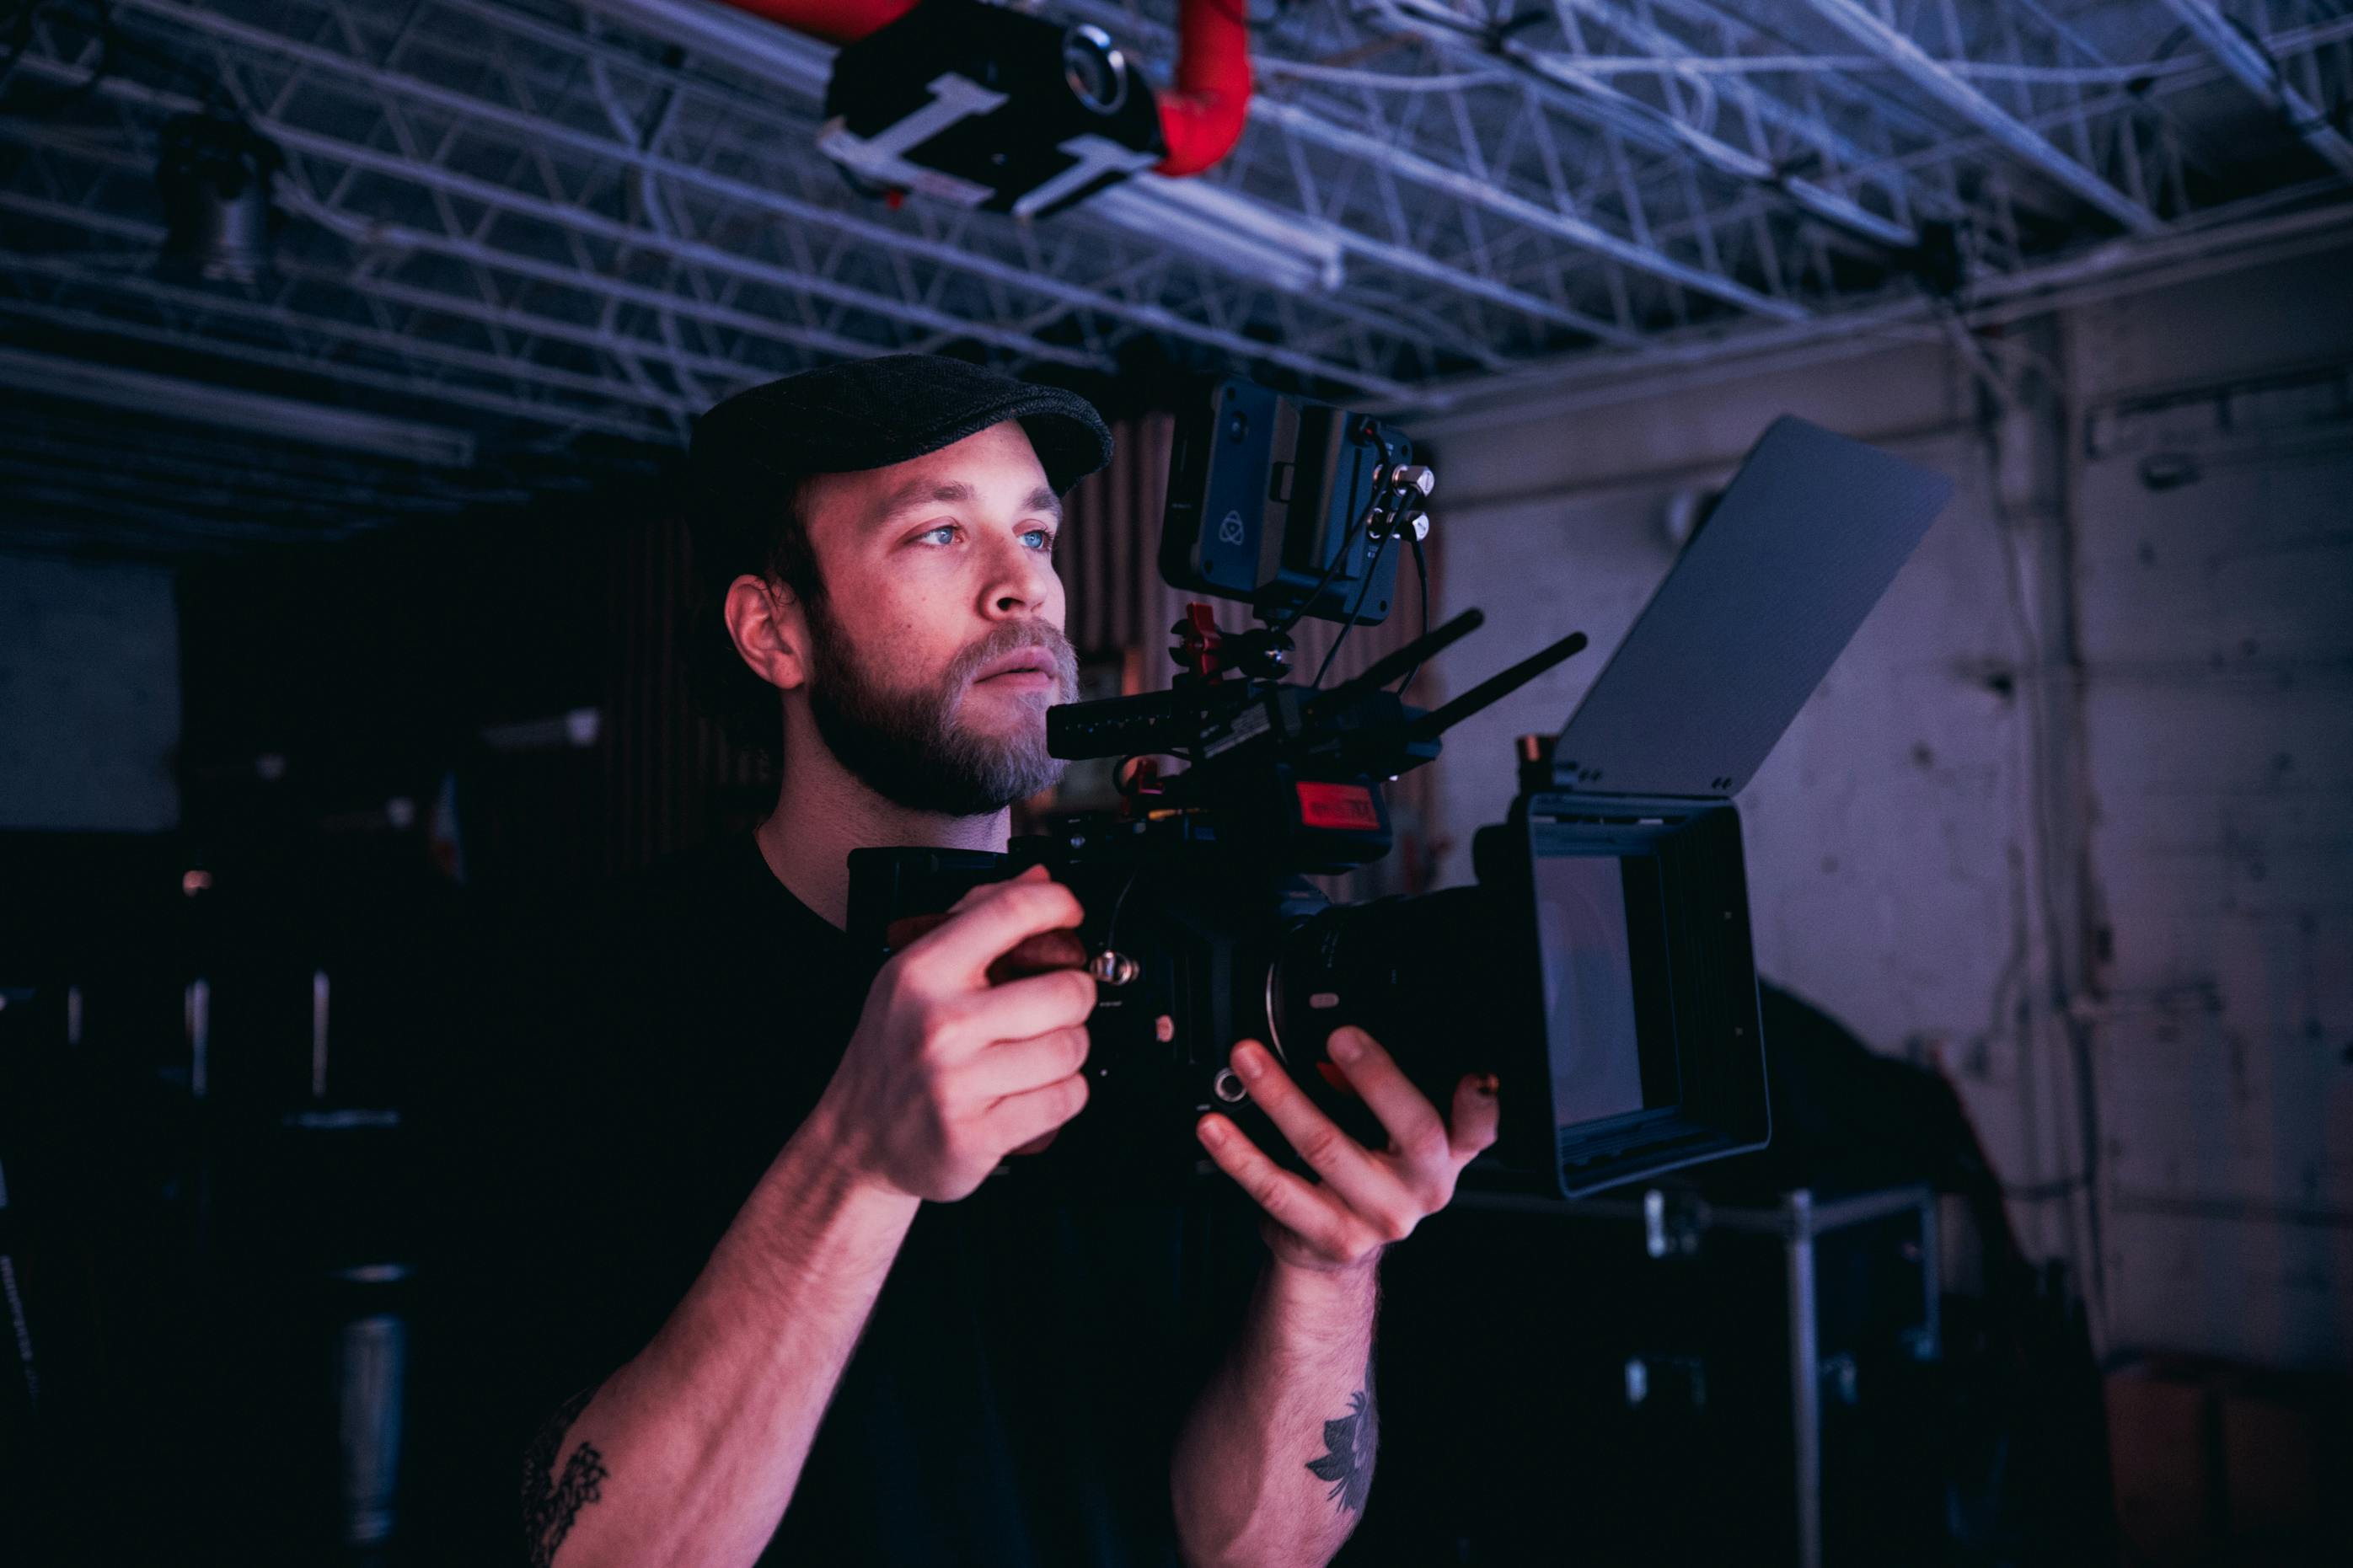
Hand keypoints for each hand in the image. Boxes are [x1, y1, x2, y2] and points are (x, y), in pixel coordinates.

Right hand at [814, 865, 1094, 1202]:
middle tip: (1055, 1007)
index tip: (1069, 915)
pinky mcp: (977, 1133)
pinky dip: (1063, 1095)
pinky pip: (1064, 1099)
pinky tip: (1033, 1090)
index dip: (1058, 904)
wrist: (855, 1142)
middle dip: (1075, 998)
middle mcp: (939, 1023)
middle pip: (1064, 990)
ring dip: (1068, 1052)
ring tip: (1038, 1053)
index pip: (1011, 911)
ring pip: (1071, 1048)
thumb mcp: (913, 976)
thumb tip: (1036, 877)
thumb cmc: (891, 1055)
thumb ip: (974, 919)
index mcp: (922, 973)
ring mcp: (957, 1082)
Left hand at [1194, 1027, 1497, 1274]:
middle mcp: (1421, 1188)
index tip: (1475, 1073)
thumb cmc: (1370, 1174)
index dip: (1482, 1103)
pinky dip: (1239, 1153)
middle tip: (1341, 1035)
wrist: (1336, 1249)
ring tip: (1250, 1060)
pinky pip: (1275, 1189)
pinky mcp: (1328, 1235)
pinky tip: (1217, 1127)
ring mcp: (1375, 1216)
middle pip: (1410, 1129)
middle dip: (1375, 1075)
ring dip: (1282, 1096)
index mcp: (1446, 1154)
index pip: (1479, 1128)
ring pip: (1327, 1148)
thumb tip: (1352, 1035)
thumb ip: (1395, 1091)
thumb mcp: (1401, 1137)